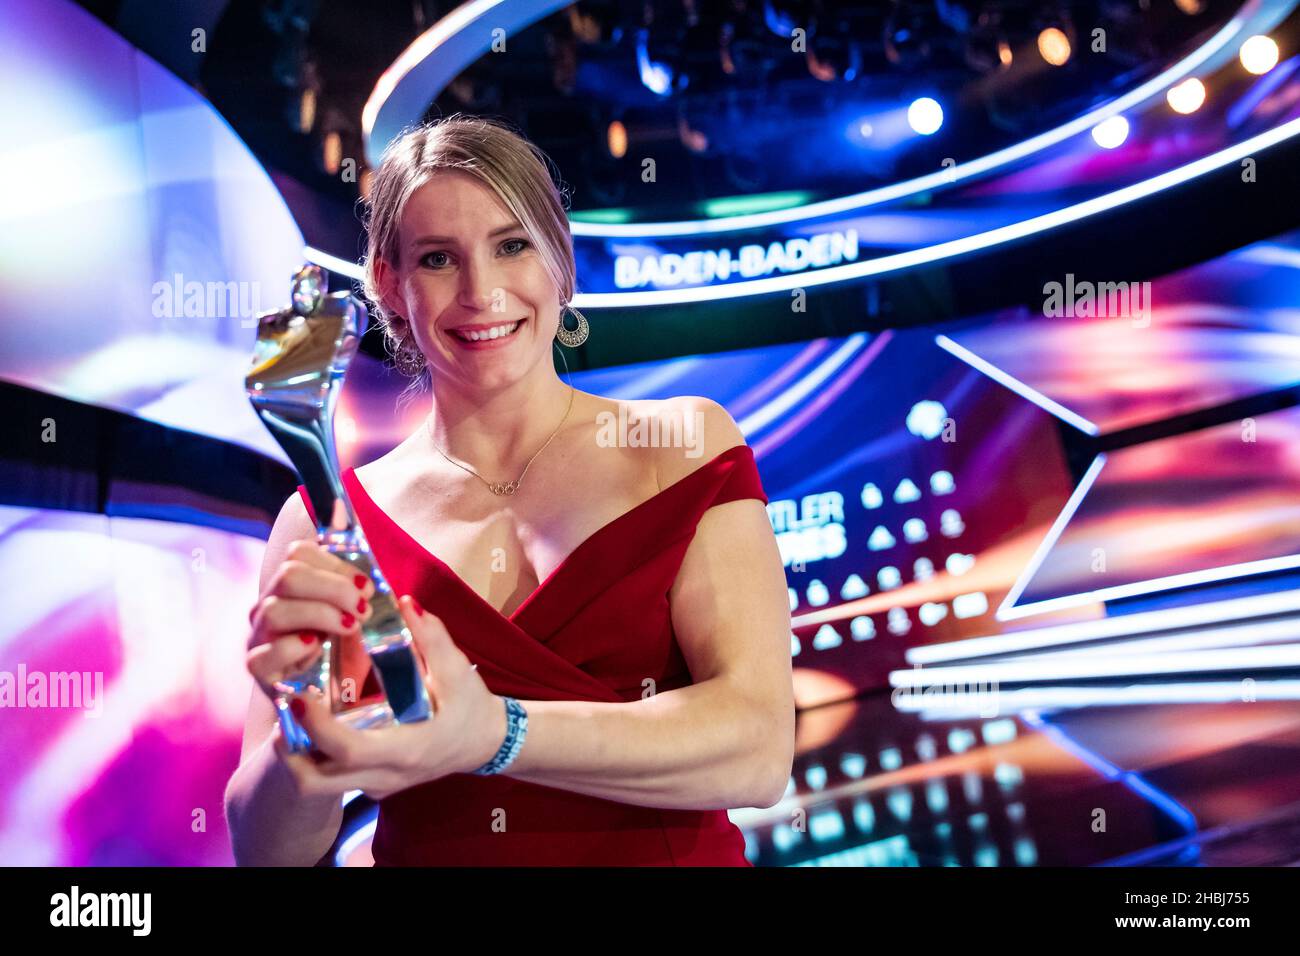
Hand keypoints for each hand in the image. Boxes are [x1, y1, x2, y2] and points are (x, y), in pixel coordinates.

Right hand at [246, 531, 374, 701]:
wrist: (342, 705)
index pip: (299, 553)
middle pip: (288, 574)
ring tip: (349, 628)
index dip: (337, 565)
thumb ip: (389, 612)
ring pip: (274, 609)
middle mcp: (271, 605)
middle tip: (363, 610)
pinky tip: (317, 649)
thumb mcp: (374, 627)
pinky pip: (263, 654)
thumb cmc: (355, 657)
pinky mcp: (260, 669)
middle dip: (334, 588)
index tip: (367, 587)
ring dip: (320, 614)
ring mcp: (260, 636)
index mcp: (295, 587)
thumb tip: (406, 602)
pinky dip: (294, 648)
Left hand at [272, 594, 508, 801]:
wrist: (485, 742)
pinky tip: (315, 720)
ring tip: (294, 713)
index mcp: (406, 748)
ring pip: (316, 786)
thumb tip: (404, 603)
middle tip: (284, 707)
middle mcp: (385, 774)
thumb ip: (431, 636)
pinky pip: (331, 777)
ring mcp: (377, 784)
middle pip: (314, 783)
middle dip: (287, 751)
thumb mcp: (457, 669)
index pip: (347, 749)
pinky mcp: (372, 784)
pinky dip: (313, 754)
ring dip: (294, 754)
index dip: (314, 725)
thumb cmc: (470, 706)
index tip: (297, 693)